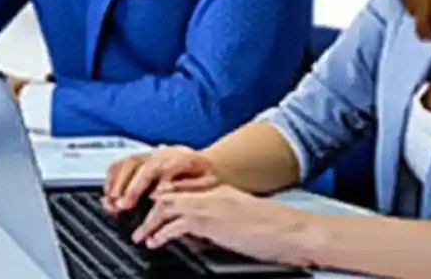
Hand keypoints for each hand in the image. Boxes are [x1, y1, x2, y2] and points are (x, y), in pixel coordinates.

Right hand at [103, 146, 220, 214]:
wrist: (211, 165)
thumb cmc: (210, 177)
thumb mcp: (208, 183)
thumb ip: (186, 187)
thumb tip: (162, 191)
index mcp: (181, 157)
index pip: (156, 167)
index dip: (145, 184)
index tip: (140, 200)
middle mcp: (163, 152)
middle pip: (137, 164)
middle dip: (126, 186)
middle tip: (121, 205)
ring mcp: (152, 154)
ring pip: (127, 162)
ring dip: (116, 182)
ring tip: (111, 201)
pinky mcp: (145, 159)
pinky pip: (123, 163)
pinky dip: (113, 177)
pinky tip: (109, 192)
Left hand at [131, 184, 321, 266]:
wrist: (291, 231)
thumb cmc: (274, 228)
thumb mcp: (241, 216)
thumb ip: (218, 218)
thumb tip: (202, 231)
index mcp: (218, 189)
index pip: (181, 187)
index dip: (162, 197)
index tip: (150, 207)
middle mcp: (210, 193)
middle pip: (167, 194)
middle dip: (148, 209)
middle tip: (138, 223)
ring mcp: (208, 205)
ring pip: (165, 207)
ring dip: (149, 222)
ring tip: (141, 236)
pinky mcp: (209, 222)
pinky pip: (175, 225)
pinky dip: (160, 234)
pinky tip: (155, 242)